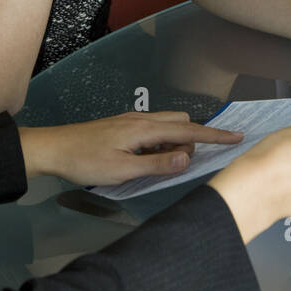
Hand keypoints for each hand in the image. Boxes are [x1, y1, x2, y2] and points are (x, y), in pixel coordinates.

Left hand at [20, 111, 243, 186]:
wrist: (52, 148)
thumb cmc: (84, 161)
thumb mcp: (123, 170)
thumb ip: (157, 165)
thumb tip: (188, 159)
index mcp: (145, 129)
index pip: (189, 132)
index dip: (215, 136)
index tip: (238, 137)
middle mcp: (141, 120)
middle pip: (182, 123)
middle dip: (197, 138)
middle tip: (197, 158)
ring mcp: (131, 121)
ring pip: (167, 125)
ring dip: (178, 141)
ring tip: (171, 162)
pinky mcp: (122, 126)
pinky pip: (154, 129)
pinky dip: (163, 141)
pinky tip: (151, 157)